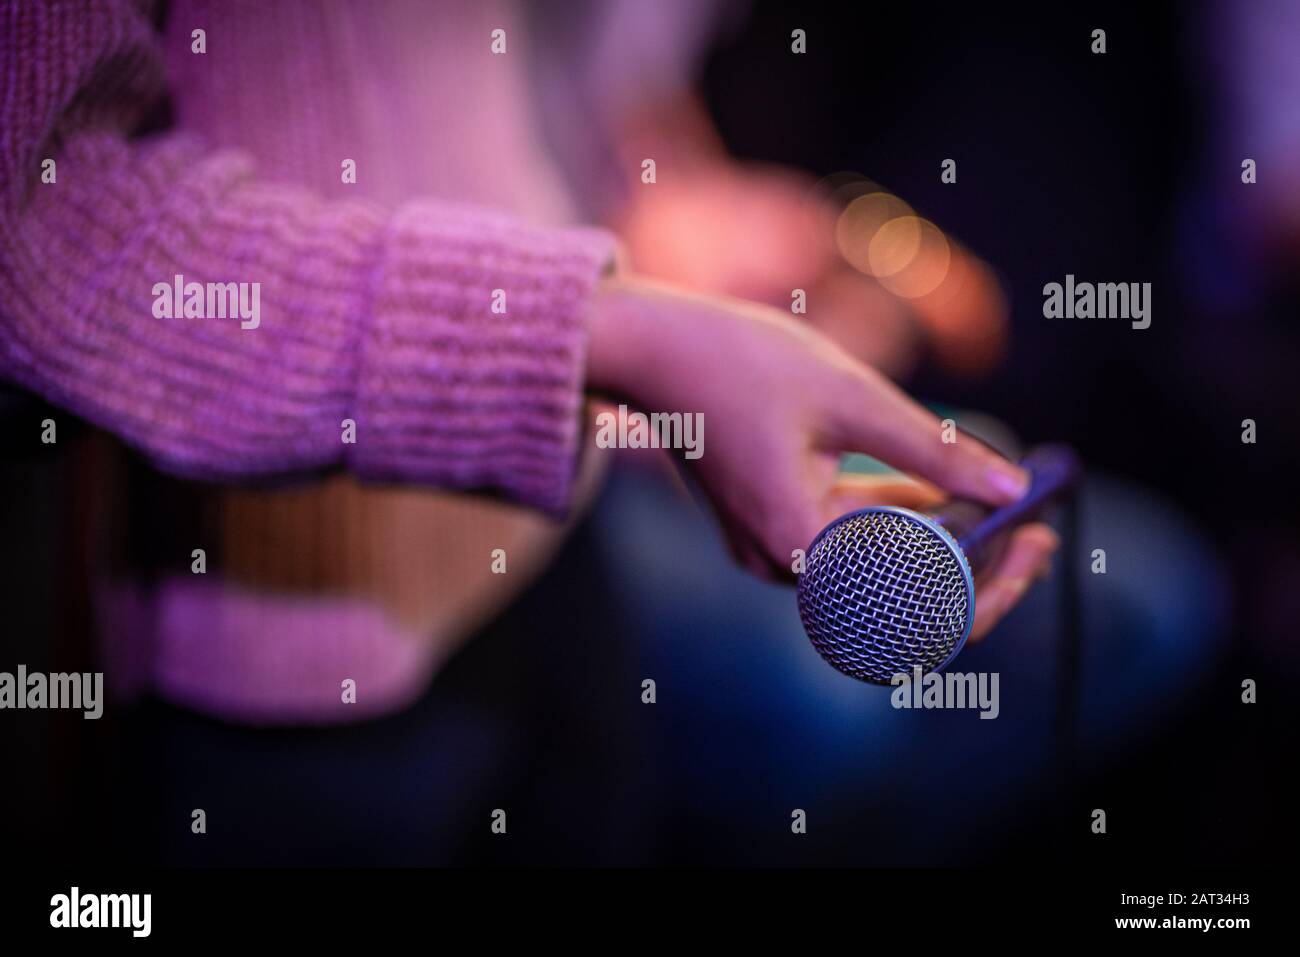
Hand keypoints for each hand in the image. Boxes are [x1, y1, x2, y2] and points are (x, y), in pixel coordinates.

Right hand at [586, 274, 1057, 634]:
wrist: (651, 349)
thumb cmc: (738, 360)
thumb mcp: (851, 395)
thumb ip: (934, 448)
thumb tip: (1014, 486)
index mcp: (798, 542)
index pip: (913, 601)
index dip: (989, 580)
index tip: (1039, 540)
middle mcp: (779, 563)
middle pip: (898, 593)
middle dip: (972, 561)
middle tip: (1034, 526)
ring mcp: (768, 550)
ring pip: (874, 566)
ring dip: (935, 538)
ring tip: (995, 500)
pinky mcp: (766, 527)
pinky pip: (843, 542)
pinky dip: (892, 521)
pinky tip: (930, 487)